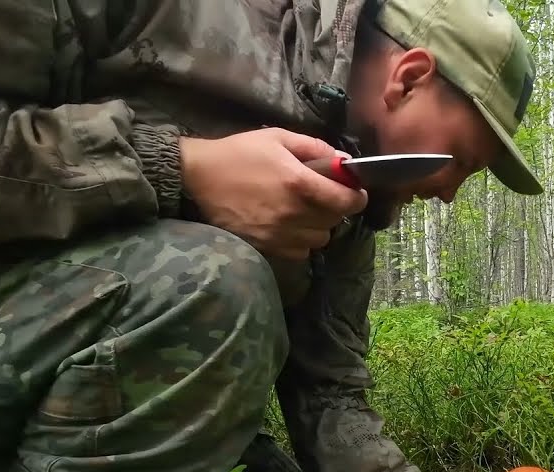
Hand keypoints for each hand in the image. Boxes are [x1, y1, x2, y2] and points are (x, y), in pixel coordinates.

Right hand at [179, 128, 367, 260]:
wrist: (196, 178)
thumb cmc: (238, 153)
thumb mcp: (278, 138)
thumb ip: (315, 147)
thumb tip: (343, 161)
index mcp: (300, 183)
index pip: (347, 201)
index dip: (357, 197)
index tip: (356, 192)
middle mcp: (294, 214)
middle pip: (335, 221)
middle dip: (335, 208)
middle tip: (324, 196)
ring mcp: (279, 235)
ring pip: (319, 239)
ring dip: (318, 226)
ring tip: (304, 212)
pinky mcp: (266, 248)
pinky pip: (300, 252)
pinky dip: (300, 241)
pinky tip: (288, 226)